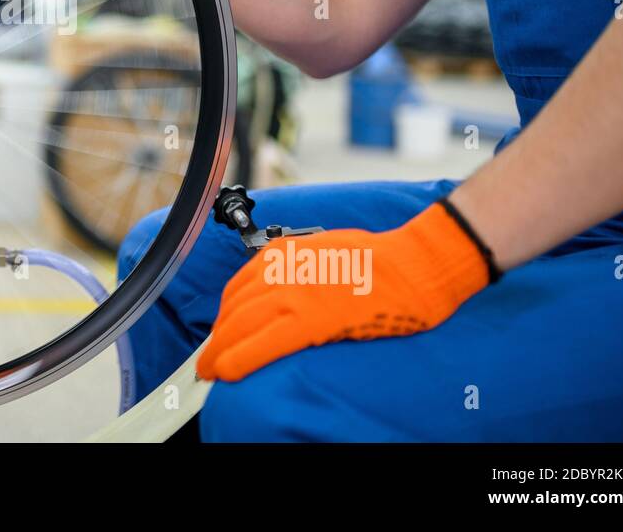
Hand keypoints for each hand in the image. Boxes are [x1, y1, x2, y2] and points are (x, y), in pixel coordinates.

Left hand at [197, 201, 493, 382]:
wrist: (413, 264)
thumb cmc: (379, 259)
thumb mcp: (322, 252)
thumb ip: (295, 270)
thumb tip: (277, 293)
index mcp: (284, 254)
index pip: (238, 289)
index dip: (223, 316)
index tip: (218, 333)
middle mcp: (282, 270)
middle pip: (233, 310)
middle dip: (217, 338)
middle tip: (208, 359)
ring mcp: (294, 294)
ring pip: (240, 327)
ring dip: (221, 352)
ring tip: (214, 370)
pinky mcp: (311, 319)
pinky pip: (263, 343)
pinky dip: (239, 358)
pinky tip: (227, 371)